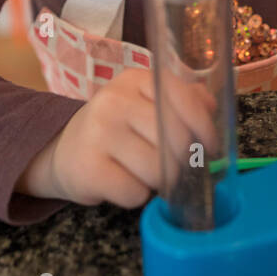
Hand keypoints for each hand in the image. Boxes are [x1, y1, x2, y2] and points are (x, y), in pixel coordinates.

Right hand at [41, 69, 218, 210]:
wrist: (64, 152)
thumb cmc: (115, 129)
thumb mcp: (145, 104)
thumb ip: (181, 100)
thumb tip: (212, 106)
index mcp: (134, 79)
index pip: (183, 98)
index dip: (204, 125)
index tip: (210, 145)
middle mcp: (114, 101)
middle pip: (175, 140)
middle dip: (181, 160)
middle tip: (170, 166)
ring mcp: (98, 134)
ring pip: (158, 170)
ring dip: (158, 181)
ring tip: (142, 173)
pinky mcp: (89, 169)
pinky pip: (135, 193)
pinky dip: (136, 196)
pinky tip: (122, 184)